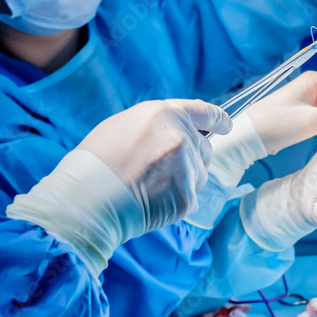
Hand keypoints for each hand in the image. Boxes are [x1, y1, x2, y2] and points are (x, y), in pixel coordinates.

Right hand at [6, 99, 230, 275]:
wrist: (89, 197)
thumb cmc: (99, 161)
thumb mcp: (126, 125)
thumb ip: (158, 126)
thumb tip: (178, 133)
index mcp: (166, 114)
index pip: (206, 113)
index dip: (219, 120)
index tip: (227, 125)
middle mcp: (182, 137)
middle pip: (204, 150)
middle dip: (192, 159)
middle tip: (163, 171)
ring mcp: (187, 168)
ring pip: (199, 176)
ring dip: (184, 182)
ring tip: (151, 187)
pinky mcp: (186, 197)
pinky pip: (189, 200)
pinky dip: (174, 203)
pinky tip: (151, 202)